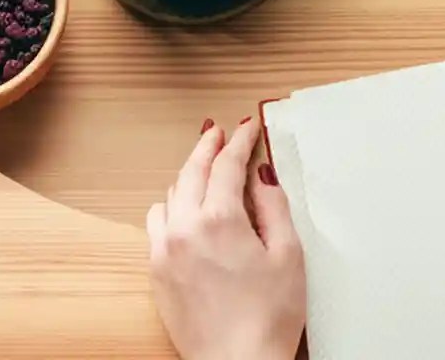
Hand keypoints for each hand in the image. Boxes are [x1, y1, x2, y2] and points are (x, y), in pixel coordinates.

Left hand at [146, 118, 305, 359]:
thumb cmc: (268, 317)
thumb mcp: (288, 254)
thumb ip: (274, 207)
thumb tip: (262, 176)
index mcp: (220, 219)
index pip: (227, 164)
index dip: (240, 141)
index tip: (248, 127)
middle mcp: (184, 228)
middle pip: (191, 171)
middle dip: (207, 148)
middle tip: (219, 133)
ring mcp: (164, 251)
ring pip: (169, 196)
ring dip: (187, 177)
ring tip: (204, 172)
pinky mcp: (156, 273)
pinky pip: (157, 225)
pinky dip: (170, 208)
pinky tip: (184, 211)